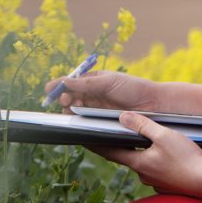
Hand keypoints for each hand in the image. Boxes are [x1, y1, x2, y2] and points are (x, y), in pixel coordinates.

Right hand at [43, 69, 159, 110]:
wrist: (153, 105)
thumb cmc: (133, 88)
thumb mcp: (109, 82)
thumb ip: (86, 83)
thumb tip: (65, 81)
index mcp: (94, 81)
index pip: (72, 82)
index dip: (59, 85)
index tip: (49, 89)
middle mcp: (93, 94)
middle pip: (70, 96)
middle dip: (63, 98)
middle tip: (64, 100)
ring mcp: (96, 108)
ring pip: (75, 109)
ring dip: (69, 108)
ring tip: (69, 108)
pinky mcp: (100, 121)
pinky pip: (85, 120)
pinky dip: (77, 120)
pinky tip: (74, 119)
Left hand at [88, 111, 201, 195]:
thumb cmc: (187, 159)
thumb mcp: (164, 135)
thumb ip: (143, 125)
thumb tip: (123, 117)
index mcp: (138, 163)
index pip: (110, 152)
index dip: (97, 144)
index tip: (85, 139)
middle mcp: (143, 175)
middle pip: (128, 157)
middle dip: (125, 145)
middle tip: (122, 134)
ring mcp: (155, 182)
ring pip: (145, 164)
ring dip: (145, 154)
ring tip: (153, 142)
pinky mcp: (167, 186)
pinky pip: (158, 171)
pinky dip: (159, 162)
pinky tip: (170, 156)